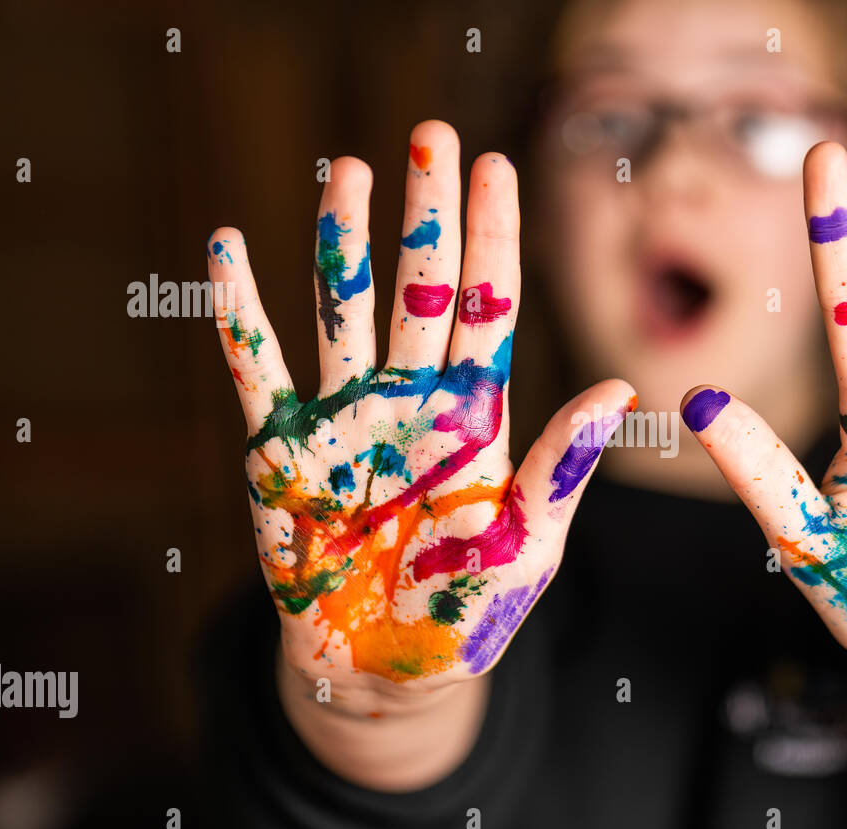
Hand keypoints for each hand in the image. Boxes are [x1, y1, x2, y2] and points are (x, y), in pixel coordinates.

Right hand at [209, 121, 634, 704]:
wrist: (387, 675)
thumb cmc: (467, 616)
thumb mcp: (527, 545)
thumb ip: (562, 470)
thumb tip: (617, 389)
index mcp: (476, 420)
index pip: (488, 310)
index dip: (492, 239)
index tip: (496, 165)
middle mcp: (412, 403)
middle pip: (419, 290)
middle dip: (426, 216)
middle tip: (431, 135)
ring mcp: (345, 422)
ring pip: (344, 311)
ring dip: (342, 242)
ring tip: (346, 171)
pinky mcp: (282, 454)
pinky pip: (257, 371)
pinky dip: (239, 313)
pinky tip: (228, 248)